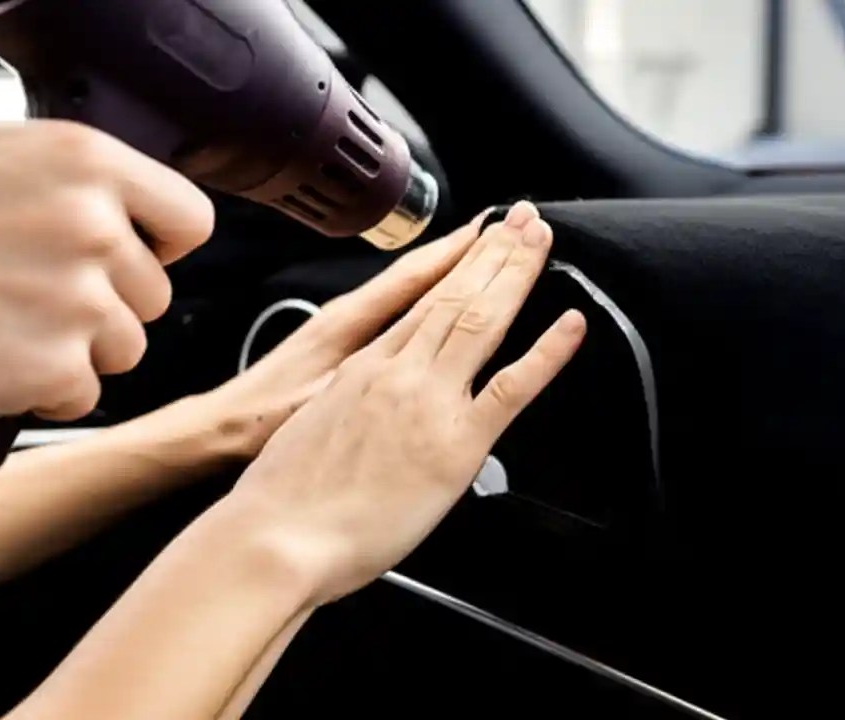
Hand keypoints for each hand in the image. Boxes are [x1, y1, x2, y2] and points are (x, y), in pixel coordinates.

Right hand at [0, 120, 213, 423]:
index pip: (190, 218)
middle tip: (32, 297)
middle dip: (104, 305)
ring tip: (4, 326)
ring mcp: (77, 298)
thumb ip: (78, 185)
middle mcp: (92, 225)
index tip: (137, 258)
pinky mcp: (54, 365)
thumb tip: (134, 221)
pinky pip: (84, 393)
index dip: (164, 246)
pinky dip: (43, 390)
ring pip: (126, 348)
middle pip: (154, 295)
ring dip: (76, 350)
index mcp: (86, 162)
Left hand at [173, 210, 491, 462]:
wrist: (216, 434)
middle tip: (514, 225)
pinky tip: (447, 301)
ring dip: (453, 267)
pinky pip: (397, 310)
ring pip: (411, 288)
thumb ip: (362, 381)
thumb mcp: (317, 406)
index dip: (461, 254)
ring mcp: (344, 326)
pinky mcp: (340, 344)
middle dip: (469, 248)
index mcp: (346, 324)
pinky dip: (428, 296)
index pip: (417, 278)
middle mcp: (348, 315)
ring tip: (491, 249)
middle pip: (422, 272)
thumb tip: (408, 369)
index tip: (499, 230)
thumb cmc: (259, 424)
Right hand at [228, 202, 586, 604]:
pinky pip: (512, 387)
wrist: (274, 535)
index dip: (456, 263)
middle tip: (524, 219)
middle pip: (455, 295)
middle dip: (494, 251)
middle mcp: (397, 370)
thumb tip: (369, 409)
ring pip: (480, 319)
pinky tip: (570, 323)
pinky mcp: (456, 443)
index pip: (420, 299)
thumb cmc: (282, 499)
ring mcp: (428, 401)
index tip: (480, 236)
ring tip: (539, 239)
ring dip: (516, 273)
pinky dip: (546, 352)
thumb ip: (349, 407)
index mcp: (362, 365)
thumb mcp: (309, 429)